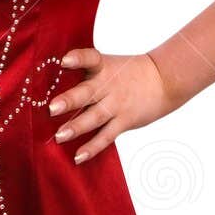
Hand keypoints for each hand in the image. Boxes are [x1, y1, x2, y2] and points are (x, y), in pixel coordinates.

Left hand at [47, 48, 179, 164]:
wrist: (164, 80)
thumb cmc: (128, 72)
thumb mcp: (109, 65)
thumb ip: (86, 72)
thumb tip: (53, 81)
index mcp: (103, 67)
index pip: (90, 58)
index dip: (77, 59)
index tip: (64, 60)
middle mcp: (108, 86)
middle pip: (87, 93)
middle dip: (69, 101)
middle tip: (51, 109)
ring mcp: (116, 105)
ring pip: (94, 117)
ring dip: (76, 127)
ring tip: (60, 136)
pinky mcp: (124, 121)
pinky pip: (106, 136)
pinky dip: (92, 147)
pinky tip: (78, 156)